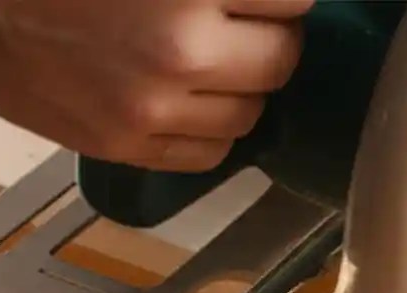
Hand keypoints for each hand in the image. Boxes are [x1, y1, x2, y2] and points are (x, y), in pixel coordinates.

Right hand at [0, 0, 310, 171]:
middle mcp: (177, 51)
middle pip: (281, 60)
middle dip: (271, 37)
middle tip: (245, 23)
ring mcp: (151, 109)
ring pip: (251, 113)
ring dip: (242, 87)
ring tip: (211, 61)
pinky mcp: (125, 148)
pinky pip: (210, 155)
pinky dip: (210, 128)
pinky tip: (188, 99)